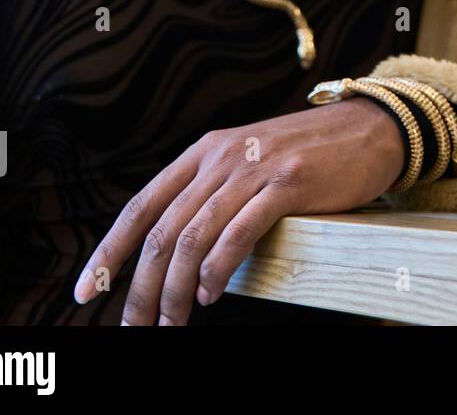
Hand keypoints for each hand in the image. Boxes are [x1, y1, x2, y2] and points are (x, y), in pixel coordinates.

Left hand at [73, 97, 404, 324]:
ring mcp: (254, 169)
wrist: (370, 128)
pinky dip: (219, 269)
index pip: (142, 206)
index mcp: (205, 152)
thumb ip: (215, 191)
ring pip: (194, 238)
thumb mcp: (250, 160)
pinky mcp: (287, 185)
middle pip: (164, 232)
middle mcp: (221, 157)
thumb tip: (180, 251)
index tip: (86, 291)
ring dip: (175, 290)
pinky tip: (211, 293)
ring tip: (173, 322)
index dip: (109, 251)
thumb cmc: (312, 154)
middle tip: (135, 327)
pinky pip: (237, 233)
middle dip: (141, 288)